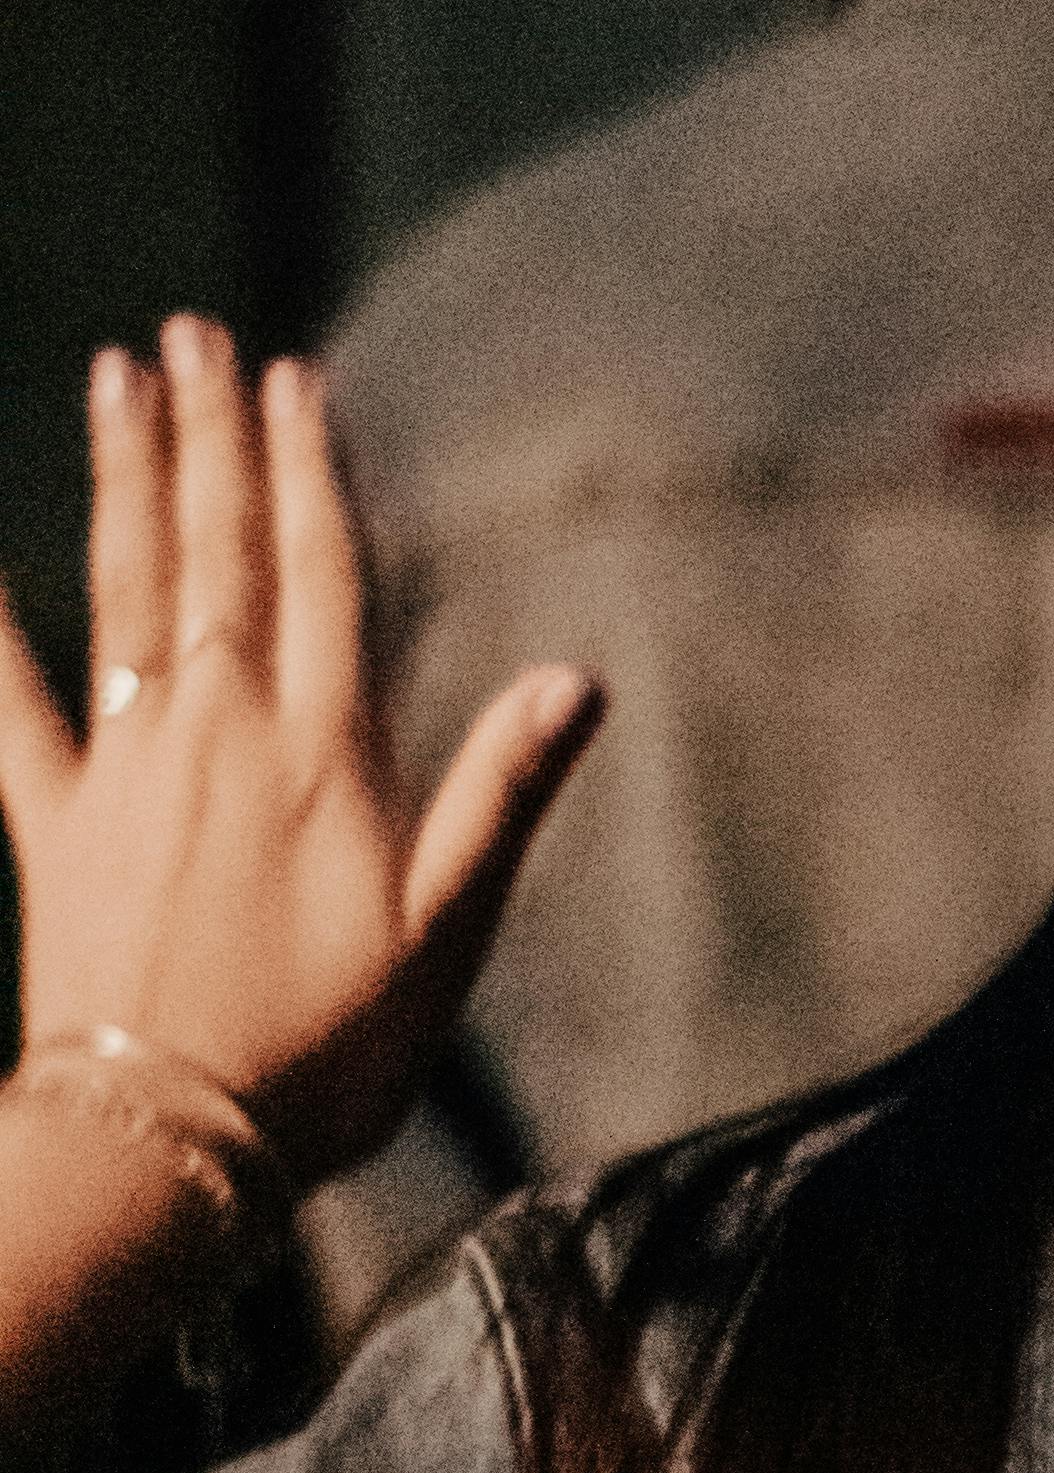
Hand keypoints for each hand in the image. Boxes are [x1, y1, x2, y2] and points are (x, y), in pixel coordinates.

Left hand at [0, 319, 598, 1184]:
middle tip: (191, 334)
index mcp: (321, 753)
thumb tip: (577, 682)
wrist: (169, 1139)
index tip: (291, 377)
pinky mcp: (50, 825)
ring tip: (115, 383)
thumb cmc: (328, 1054)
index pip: (318, 576)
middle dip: (207, 439)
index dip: (308, 471)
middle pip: (215, 555)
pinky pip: (13, 705)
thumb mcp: (444, 936)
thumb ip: (499, 795)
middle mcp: (217, 734)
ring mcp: (125, 771)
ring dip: (122, 482)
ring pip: (123, 592)